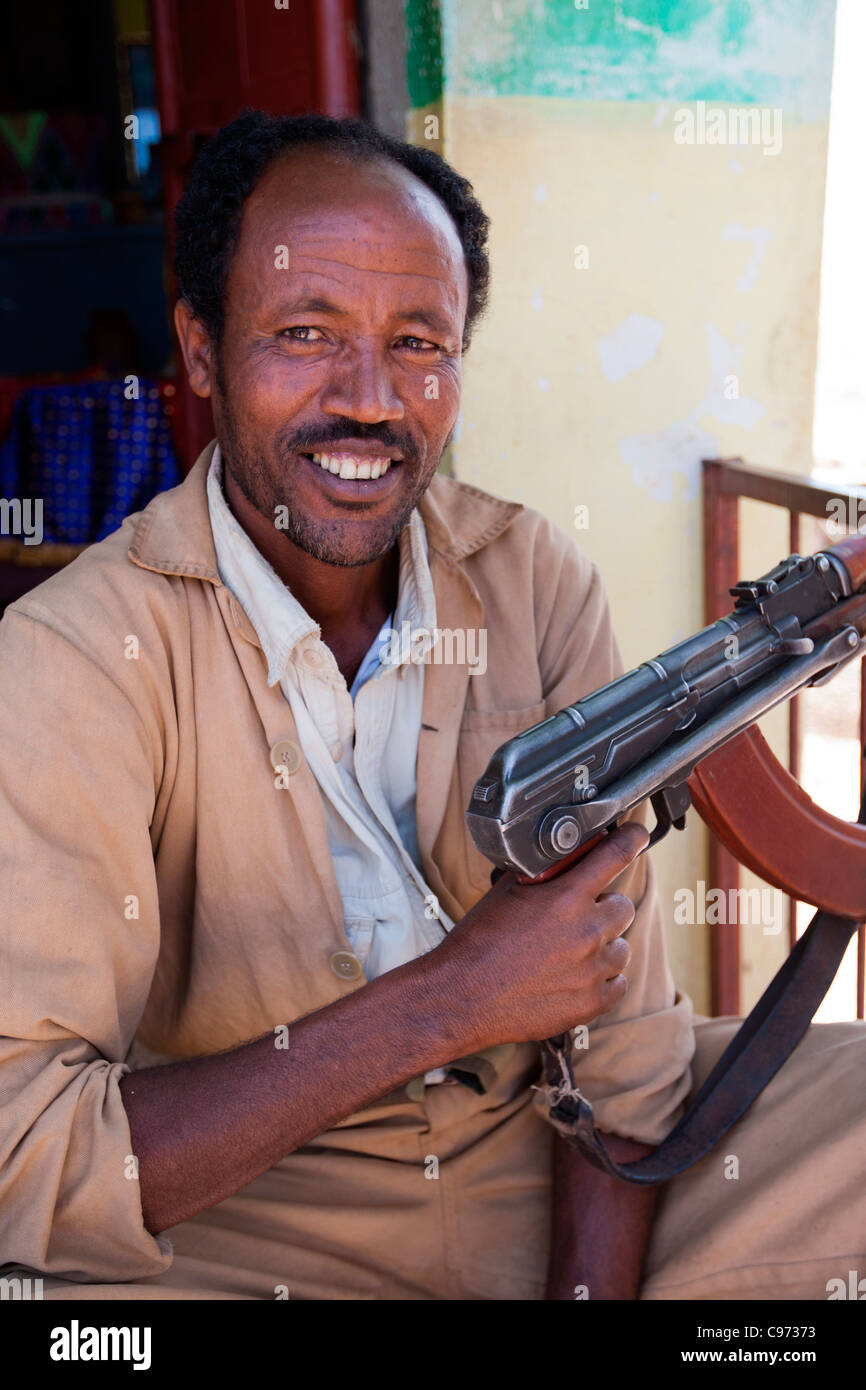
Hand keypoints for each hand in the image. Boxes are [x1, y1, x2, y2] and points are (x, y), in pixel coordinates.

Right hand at [425, 821, 648, 1051]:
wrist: (461, 997)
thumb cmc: (478, 943)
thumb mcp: (508, 892)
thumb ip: (545, 874)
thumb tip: (567, 859)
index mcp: (566, 898)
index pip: (614, 856)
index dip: (630, 840)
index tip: (637, 836)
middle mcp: (586, 932)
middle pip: (623, 906)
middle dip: (603, 906)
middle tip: (579, 915)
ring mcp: (592, 971)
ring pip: (622, 947)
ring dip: (603, 945)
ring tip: (571, 950)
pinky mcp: (591, 1003)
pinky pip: (617, 983)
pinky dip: (602, 979)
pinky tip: (575, 976)